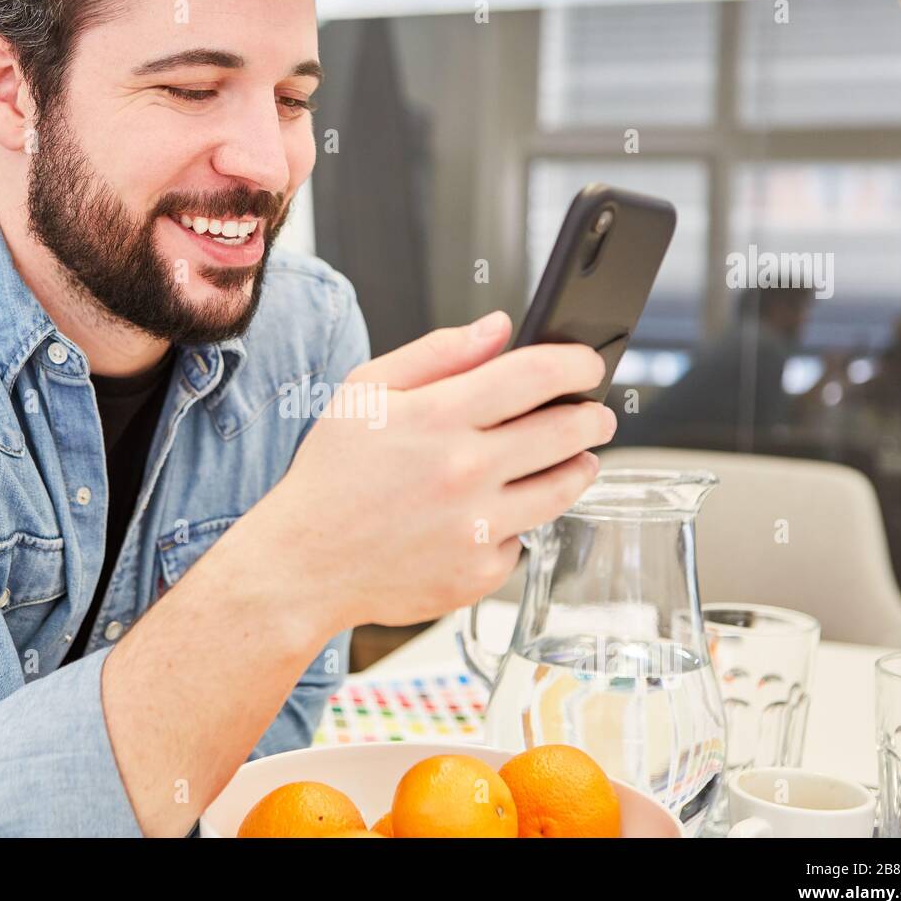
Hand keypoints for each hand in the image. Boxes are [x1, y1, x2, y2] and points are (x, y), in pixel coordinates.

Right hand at [253, 310, 613, 629]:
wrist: (305, 564)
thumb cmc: (331, 476)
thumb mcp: (365, 392)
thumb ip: (437, 353)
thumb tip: (499, 327)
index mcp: (437, 417)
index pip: (536, 375)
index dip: (576, 365)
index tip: (586, 367)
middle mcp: (464, 471)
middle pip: (565, 431)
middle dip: (592, 417)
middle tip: (596, 415)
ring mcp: (476, 526)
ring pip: (561, 488)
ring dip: (578, 467)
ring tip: (575, 459)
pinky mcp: (478, 572)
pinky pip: (523, 540)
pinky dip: (517, 524)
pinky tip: (493, 515)